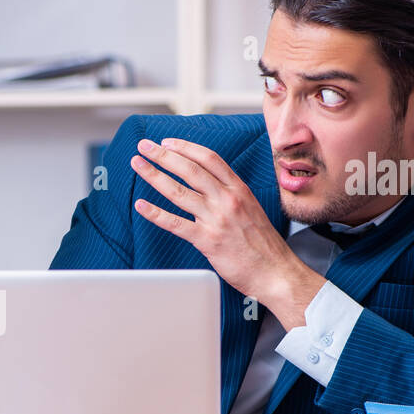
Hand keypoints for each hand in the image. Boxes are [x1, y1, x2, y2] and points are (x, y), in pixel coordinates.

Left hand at [130, 136, 325, 329]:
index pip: (209, 158)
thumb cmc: (262, 245)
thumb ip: (230, 195)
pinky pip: (176, 224)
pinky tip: (141, 206)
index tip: (167, 141)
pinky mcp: (208, 241)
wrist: (276, 272)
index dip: (185, 147)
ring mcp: (217, 219)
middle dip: (163, 155)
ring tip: (137, 165)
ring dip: (154, 175)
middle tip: (144, 146)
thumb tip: (208, 185)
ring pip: (179, 191)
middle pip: (190, 169)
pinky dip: (156, 213)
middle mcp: (228, 200)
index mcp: (239, 189)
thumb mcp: (251, 209)